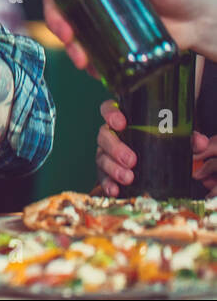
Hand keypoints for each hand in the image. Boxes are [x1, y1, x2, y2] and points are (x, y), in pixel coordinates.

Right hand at [25, 0, 216, 66]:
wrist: (199, 20)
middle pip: (57, 2)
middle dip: (54, 20)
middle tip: (67, 36)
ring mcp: (97, 18)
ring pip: (69, 29)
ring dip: (68, 46)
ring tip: (82, 61)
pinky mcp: (107, 40)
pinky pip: (88, 51)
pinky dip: (87, 62)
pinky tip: (95, 70)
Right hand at [94, 98, 212, 195]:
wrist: (159, 159)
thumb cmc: (161, 141)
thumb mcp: (174, 136)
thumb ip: (187, 136)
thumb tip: (199, 142)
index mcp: (123, 119)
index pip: (109, 109)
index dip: (110, 114)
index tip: (121, 123)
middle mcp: (111, 135)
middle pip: (104, 136)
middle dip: (115, 148)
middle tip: (131, 160)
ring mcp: (106, 153)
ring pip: (101, 157)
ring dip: (113, 168)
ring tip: (128, 178)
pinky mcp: (107, 170)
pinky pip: (102, 176)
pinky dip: (107, 183)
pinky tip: (115, 190)